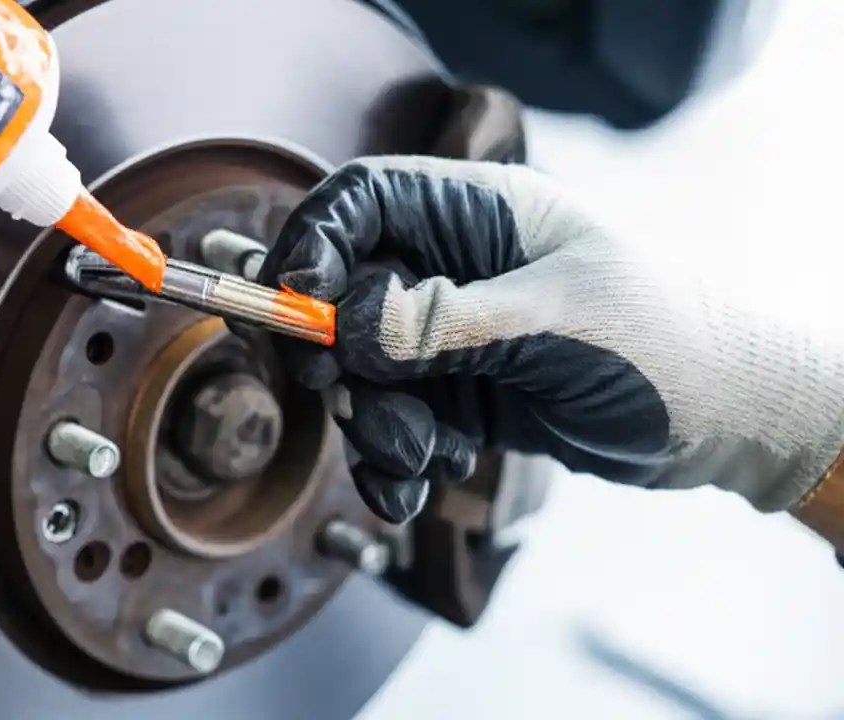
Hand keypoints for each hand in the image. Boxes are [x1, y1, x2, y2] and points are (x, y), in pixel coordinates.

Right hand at [261, 156, 843, 523]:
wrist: (723, 423)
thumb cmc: (666, 344)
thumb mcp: (560, 323)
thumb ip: (450, 321)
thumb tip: (350, 323)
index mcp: (481, 212)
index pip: (363, 201)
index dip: (316, 242)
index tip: (296, 301)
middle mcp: (455, 267)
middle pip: (347, 296)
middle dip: (343, 359)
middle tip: (346, 397)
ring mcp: (451, 334)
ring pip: (364, 371)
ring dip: (375, 423)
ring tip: (423, 458)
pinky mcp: (455, 393)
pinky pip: (392, 420)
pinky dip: (393, 460)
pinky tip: (424, 484)